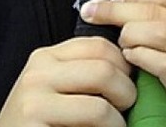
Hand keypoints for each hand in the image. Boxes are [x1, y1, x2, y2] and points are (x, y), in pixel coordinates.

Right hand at [0, 37, 135, 126]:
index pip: (98, 45)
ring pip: (100, 105)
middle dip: (127, 92)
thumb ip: (81, 71)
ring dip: (118, 121)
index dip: (124, 64)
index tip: (128, 81)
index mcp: (45, 57)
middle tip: (126, 108)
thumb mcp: (53, 86)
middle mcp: (38, 74)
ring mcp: (35, 103)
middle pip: (104, 69)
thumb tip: (130, 66)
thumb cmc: (36, 120)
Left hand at [80, 0, 165, 126]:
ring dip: (131, 34)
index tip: (109, 0)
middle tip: (96, 14)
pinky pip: (164, 65)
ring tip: (120, 43)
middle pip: (158, 11)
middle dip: (119, 11)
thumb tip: (125, 5)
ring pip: (160, 32)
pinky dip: (142, 57)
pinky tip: (131, 58)